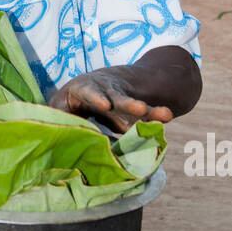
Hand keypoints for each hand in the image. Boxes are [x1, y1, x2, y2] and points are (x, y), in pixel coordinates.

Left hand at [48, 68, 172, 133]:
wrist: (94, 86)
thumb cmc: (73, 101)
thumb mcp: (64, 106)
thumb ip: (65, 120)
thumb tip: (65, 144)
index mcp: (84, 89)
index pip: (90, 91)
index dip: (98, 96)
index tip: (106, 104)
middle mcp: (106, 92)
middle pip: (119, 97)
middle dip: (130, 104)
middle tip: (141, 109)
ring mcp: (121, 100)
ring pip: (136, 106)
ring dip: (149, 111)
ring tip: (166, 115)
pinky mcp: (130, 109)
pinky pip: (144, 114)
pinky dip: (154, 117)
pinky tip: (167, 117)